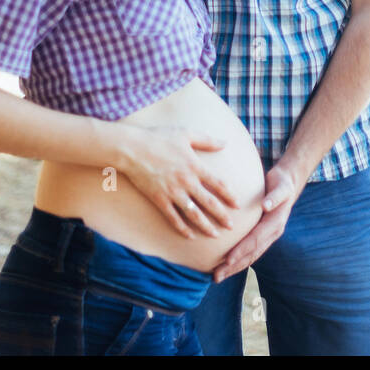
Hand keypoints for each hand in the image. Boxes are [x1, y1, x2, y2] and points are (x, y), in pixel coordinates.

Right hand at [116, 123, 239, 238]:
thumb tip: (225, 142)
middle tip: (231, 227)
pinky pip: (173, 217)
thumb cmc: (159, 138)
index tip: (237, 205)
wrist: (132, 148)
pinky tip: (189, 235)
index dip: (229, 196)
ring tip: (214, 235)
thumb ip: (207, 140)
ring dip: (205, 225)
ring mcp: (172, 192)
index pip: (218, 184)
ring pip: (193, 213)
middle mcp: (187, 181)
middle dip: (221, 216)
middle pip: (209, 202)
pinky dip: (181, 227)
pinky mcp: (159, 199)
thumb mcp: (186, 134)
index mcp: (195, 166)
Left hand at [211, 164, 302, 282]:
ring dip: (233, 268)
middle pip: (252, 254)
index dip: (242, 250)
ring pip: (250, 256)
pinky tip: (224, 265)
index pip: (256, 240)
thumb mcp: (282, 187)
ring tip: (216, 277)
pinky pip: (249, 251)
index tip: (227, 260)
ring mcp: (267, 237)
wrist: (288, 184)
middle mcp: (272, 234)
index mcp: (276, 224)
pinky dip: (237, 260)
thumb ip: (275, 196)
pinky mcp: (262, 236)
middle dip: (234, 266)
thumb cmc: (282, 184)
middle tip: (216, 276)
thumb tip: (266, 205)